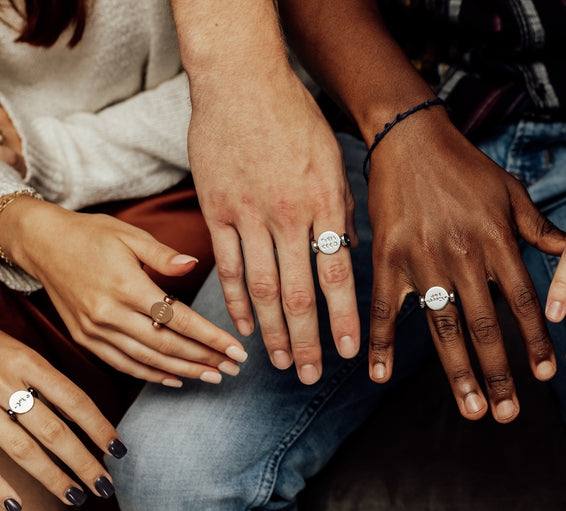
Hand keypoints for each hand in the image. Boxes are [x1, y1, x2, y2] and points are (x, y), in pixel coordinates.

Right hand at [0, 198, 245, 384]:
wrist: (41, 243)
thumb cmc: (91, 234)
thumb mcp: (129, 235)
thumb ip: (163, 255)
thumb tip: (194, 264)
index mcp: (126, 285)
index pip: (178, 319)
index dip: (210, 338)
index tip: (237, 350)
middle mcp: (109, 313)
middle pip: (167, 344)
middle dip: (205, 359)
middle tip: (234, 368)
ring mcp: (94, 330)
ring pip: (147, 359)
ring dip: (183, 371)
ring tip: (214, 377)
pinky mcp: (84, 338)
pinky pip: (122, 363)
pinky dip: (150, 374)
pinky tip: (175, 379)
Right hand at [0, 282, 122, 510]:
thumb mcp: (17, 350)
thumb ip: (45, 380)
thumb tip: (82, 415)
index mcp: (27, 360)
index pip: (74, 400)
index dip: (100, 428)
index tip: (119, 452)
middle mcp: (3, 381)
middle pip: (53, 430)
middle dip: (84, 461)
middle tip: (106, 486)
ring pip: (21, 448)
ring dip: (51, 477)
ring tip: (75, 496)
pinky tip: (16, 504)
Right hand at [187, 68, 358, 379]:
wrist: (241, 80)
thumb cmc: (295, 118)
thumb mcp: (333, 162)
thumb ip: (340, 213)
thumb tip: (347, 257)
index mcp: (326, 204)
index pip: (339, 276)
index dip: (344, 319)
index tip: (349, 353)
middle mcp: (289, 215)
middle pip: (300, 294)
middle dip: (307, 341)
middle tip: (309, 375)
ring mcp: (249, 215)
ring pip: (263, 289)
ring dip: (272, 333)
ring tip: (279, 363)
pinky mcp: (216, 210)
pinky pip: (228, 267)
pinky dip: (236, 302)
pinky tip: (243, 329)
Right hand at [366, 107, 565, 422]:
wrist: (409, 137)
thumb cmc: (464, 165)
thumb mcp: (510, 191)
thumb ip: (538, 227)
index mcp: (496, 241)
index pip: (522, 301)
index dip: (534, 340)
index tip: (544, 375)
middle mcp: (463, 255)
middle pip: (485, 326)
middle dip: (499, 373)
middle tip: (509, 413)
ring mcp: (423, 259)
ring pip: (444, 327)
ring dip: (458, 373)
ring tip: (472, 410)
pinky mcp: (388, 257)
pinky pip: (385, 307)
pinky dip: (379, 341)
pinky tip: (378, 374)